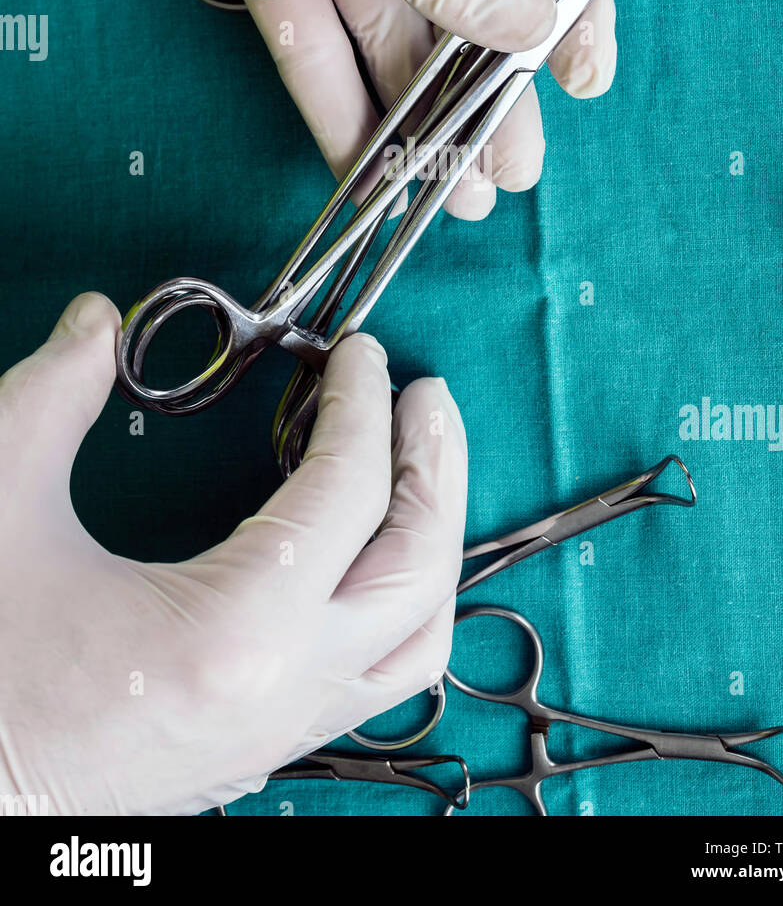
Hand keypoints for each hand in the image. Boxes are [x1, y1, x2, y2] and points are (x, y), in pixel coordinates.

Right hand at [0, 294, 466, 815]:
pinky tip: (369, 557)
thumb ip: (55, 399)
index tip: (361, 352)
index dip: (362, 405)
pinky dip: (399, 603)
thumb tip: (98, 323)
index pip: (347, 492)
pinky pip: (376, 679)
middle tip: (425, 397)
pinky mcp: (264, 750)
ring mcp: (283, 732)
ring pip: (417, 642)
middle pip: (417, 570)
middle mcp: (285, 691)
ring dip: (435, 543)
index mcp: (236, 630)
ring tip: (420, 470)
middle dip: (437, 470)